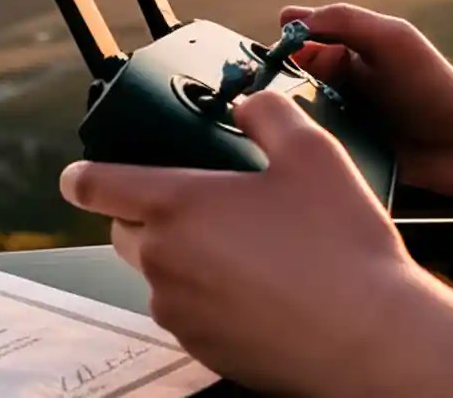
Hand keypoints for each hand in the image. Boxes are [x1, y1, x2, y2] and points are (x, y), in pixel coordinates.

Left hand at [59, 91, 426, 395]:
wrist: (372, 340)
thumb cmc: (342, 249)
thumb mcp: (313, 154)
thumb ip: (268, 114)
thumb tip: (250, 104)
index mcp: (176, 207)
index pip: (94, 186)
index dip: (83, 176)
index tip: (81, 175)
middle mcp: (163, 261)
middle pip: (124, 229)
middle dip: (145, 213)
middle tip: (201, 204)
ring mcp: (179, 310)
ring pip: (157, 273)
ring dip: (181, 256)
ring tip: (245, 248)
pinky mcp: (201, 347)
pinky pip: (185, 310)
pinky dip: (205, 295)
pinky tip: (257, 287)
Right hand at [280, 3, 452, 196]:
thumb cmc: (434, 86)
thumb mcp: (391, 38)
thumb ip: (344, 20)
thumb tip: (289, 19)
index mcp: (345, 52)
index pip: (294, 45)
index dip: (278, 51)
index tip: (268, 62)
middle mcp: (337, 86)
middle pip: (284, 84)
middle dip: (274, 89)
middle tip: (273, 99)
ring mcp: (339, 123)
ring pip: (292, 120)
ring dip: (287, 123)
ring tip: (287, 129)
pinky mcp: (344, 157)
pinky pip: (311, 153)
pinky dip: (304, 151)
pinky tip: (303, 154)